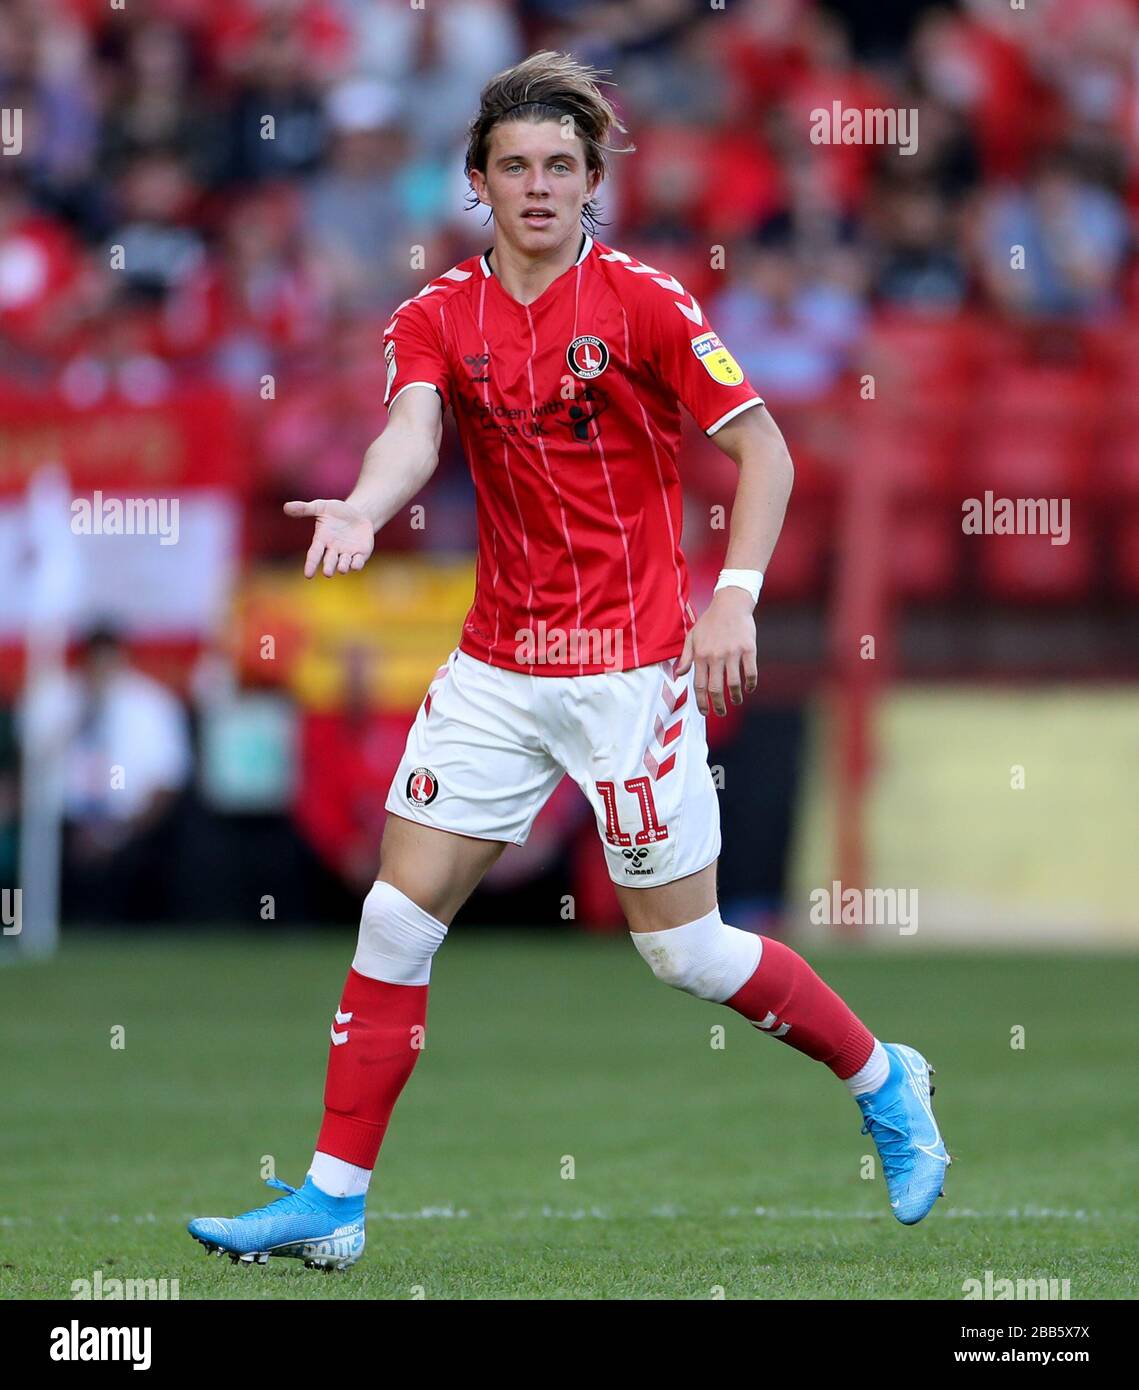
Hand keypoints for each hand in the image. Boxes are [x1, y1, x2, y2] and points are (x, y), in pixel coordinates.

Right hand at [283, 498, 374, 577]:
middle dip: (329, 567)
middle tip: (327, 573)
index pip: (314, 554)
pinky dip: (357, 564)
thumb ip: (305, 509)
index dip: (311, 564)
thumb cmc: (336, 512)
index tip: (308, 575)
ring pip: (344, 563)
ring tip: (341, 569)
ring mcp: (347, 553)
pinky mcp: (361, 554)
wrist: (358, 514)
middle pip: (330, 561)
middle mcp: (333, 550)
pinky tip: (356, 565)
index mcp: (321, 540)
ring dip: (343, 566)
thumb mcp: (321, 507)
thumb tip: (286, 507)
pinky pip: (358, 561)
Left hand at [674, 587, 757, 716]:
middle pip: (716, 689)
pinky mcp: (748, 649)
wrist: (730, 604)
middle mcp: (716, 656)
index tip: (704, 712)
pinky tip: (748, 689)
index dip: (701, 702)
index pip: (699, 685)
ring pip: (734, 684)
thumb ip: (686, 657)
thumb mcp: (692, 636)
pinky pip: (750, 672)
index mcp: (701, 655)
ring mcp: (733, 653)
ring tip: (736, 701)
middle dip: (718, 705)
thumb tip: (679, 675)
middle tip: (720, 713)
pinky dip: (750, 684)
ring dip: (735, 697)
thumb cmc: (709, 622)